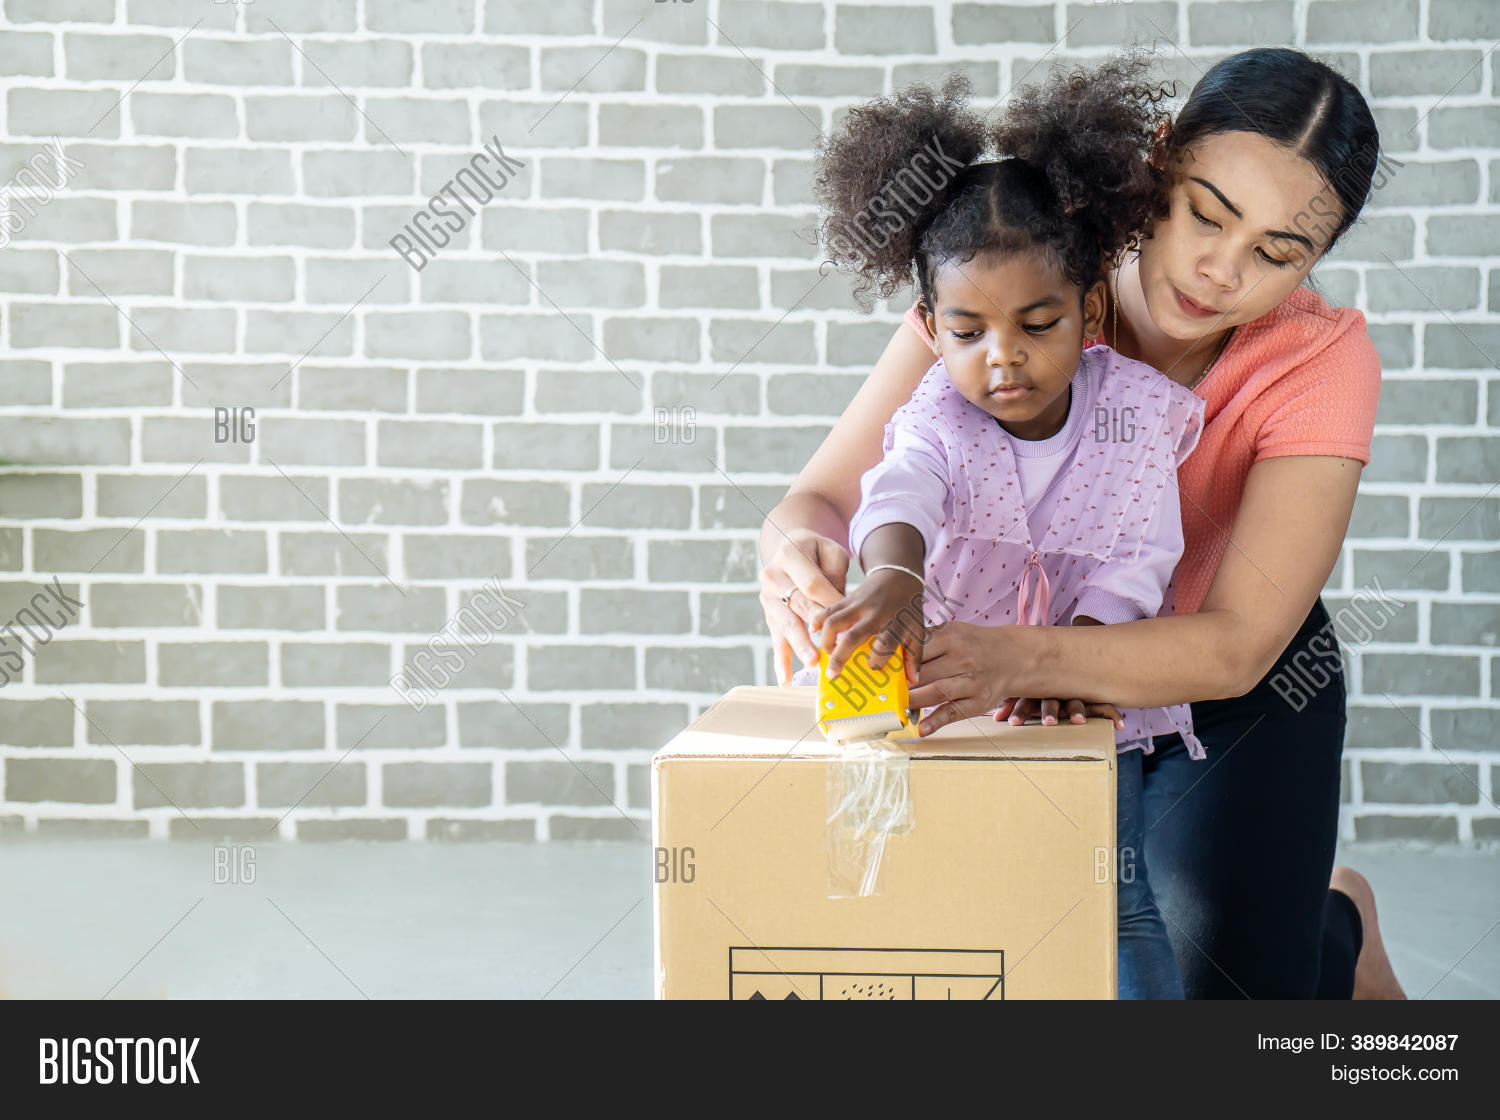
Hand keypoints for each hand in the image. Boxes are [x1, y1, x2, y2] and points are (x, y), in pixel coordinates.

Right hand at [759, 528, 850, 685]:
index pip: (812, 583)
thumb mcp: (829, 549)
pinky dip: (780, 661)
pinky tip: (785, 679)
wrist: (788, 548)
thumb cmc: (815, 552)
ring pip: (786, 624)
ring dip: (799, 644)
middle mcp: (772, 576)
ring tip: (812, 661)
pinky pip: (775, 639)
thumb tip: (840, 603)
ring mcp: (767, 597)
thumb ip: (835, 571)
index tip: (847, 617)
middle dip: (815, 627)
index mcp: (788, 554)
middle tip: (829, 644)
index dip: (830, 601)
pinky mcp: (769, 615)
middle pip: (798, 605)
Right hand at [808, 568, 928, 681]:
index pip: (886, 644)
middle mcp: (875, 614)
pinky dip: (818, 620)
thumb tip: (912, 682)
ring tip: (826, 653)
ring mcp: (859, 605)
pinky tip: (813, 630)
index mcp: (895, 623)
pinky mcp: (848, 598)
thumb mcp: (917, 629)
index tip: (871, 668)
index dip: (877, 659)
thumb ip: (915, 656)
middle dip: (839, 657)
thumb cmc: (908, 606)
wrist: (899, 574)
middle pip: (853, 636)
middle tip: (832, 673)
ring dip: (826, 640)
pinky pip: (829, 609)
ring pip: (834, 621)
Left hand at [994, 697, 1123, 729]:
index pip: (1026, 699)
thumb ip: (1011, 704)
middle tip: (1048, 722)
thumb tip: (996, 719)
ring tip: (1079, 721)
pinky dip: (1112, 715)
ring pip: (1077, 701)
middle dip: (1050, 711)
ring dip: (1078, 711)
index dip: (1019, 711)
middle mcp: (1057, 690)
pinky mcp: (1094, 697)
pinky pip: (1105, 706)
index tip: (1012, 723)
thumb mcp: (1026, 692)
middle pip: (1052, 700)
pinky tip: (1118, 725)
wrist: (1070, 656)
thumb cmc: (1041, 684)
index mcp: (1037, 689)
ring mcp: (1076, 693)